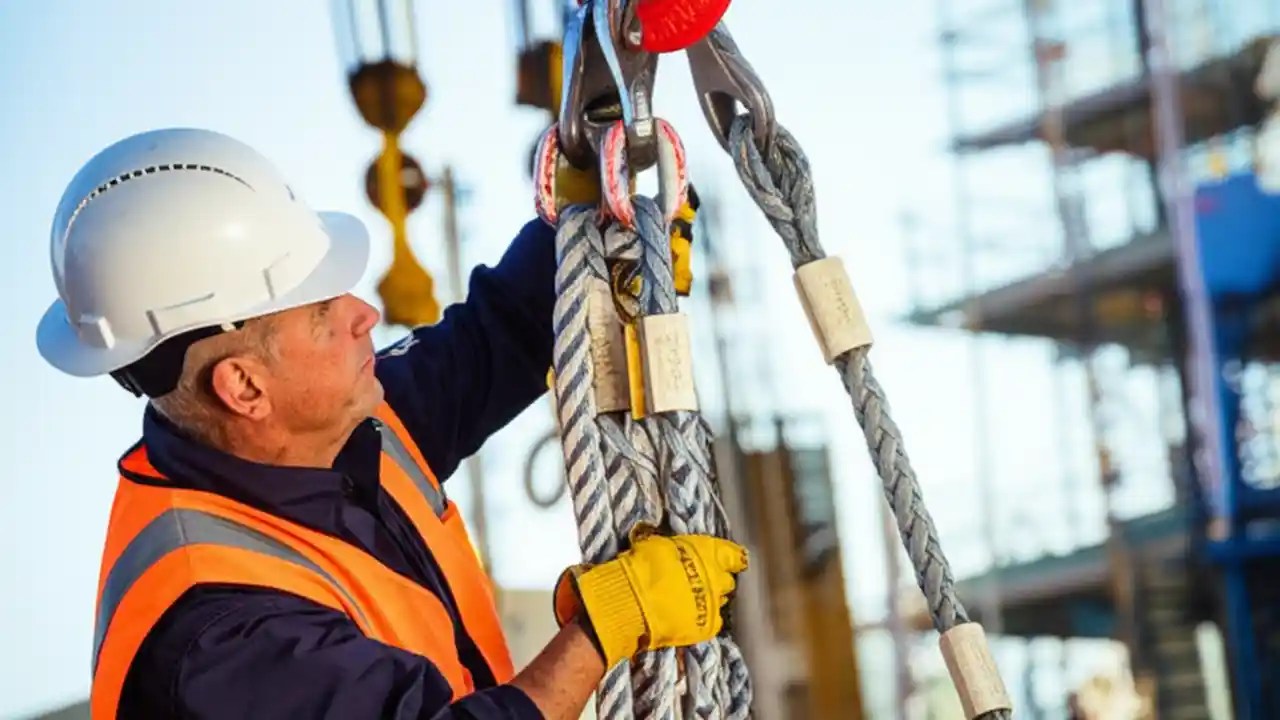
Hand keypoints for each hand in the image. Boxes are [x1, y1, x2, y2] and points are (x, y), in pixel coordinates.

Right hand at [552, 525, 747, 667]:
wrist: (631, 601)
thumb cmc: (641, 566)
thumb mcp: (661, 545)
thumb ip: (679, 550)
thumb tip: (679, 551)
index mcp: (708, 553)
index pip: (733, 554)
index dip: (731, 558)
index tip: (728, 560)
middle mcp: (717, 578)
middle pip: (727, 580)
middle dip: (717, 580)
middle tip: (702, 581)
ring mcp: (713, 604)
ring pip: (721, 600)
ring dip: (710, 599)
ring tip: (693, 601)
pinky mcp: (707, 626)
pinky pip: (714, 621)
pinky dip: (705, 619)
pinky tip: (692, 618)